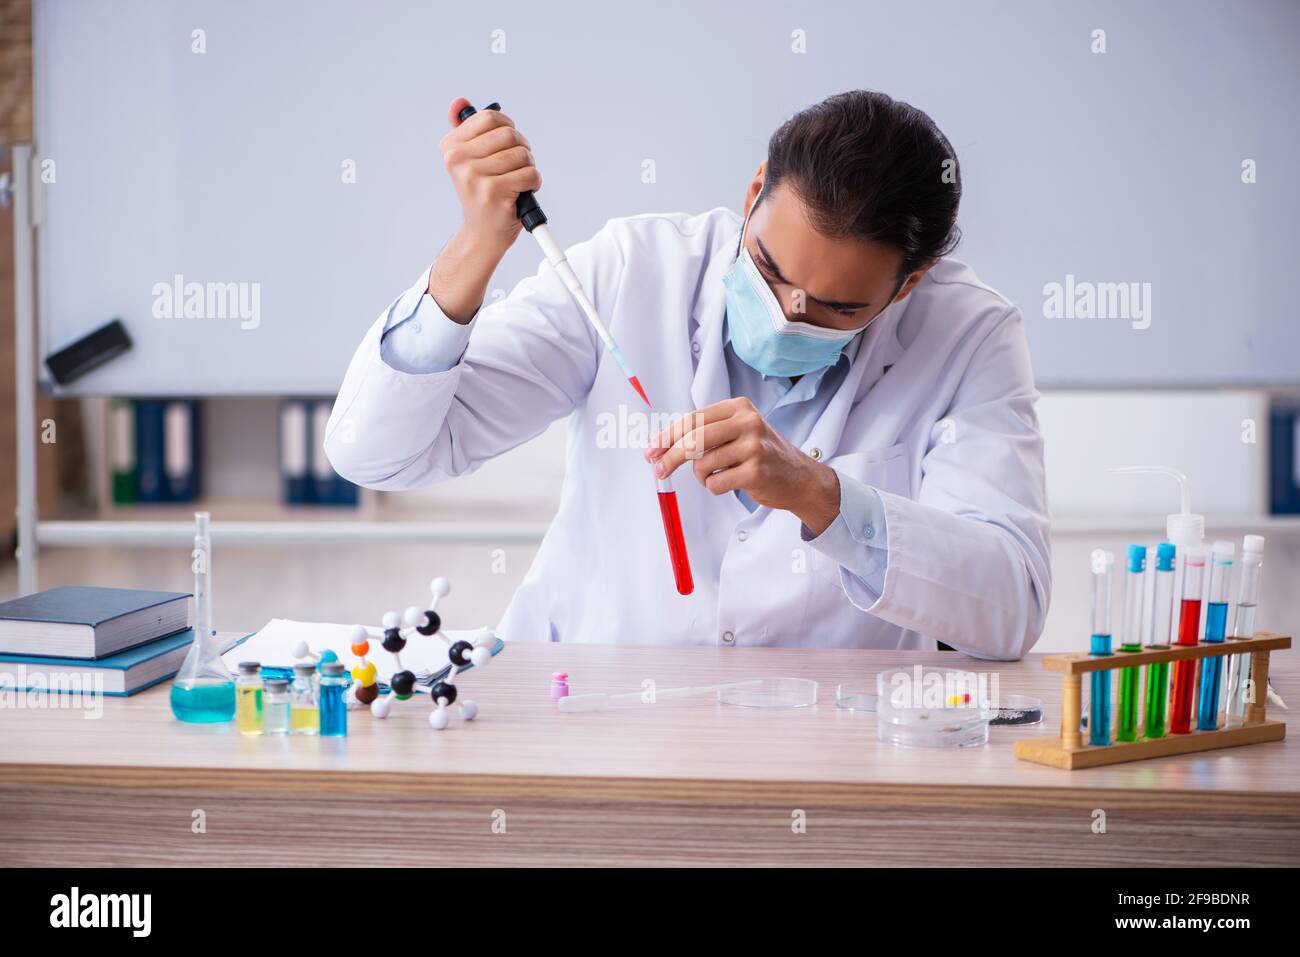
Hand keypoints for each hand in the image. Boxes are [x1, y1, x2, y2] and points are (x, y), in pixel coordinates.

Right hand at [428, 97, 542, 321]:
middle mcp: (457, 160)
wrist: (483, 234)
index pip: (491, 118)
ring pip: (522, 154)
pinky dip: (533, 183)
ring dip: (528, 168)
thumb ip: (466, 129)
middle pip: (510, 134)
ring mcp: (474, 176)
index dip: (508, 129)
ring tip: (516, 182)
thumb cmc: (482, 193)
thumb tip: (459, 102)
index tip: (505, 145)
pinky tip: (522, 193)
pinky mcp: (493, 193)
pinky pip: (529, 174)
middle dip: (521, 149)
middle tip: (514, 167)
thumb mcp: (470, 159)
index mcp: (450, 147)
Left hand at [645, 397, 841, 534]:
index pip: (693, 419)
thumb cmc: (761, 454)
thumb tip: (661, 447)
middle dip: (671, 457)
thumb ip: (704, 434)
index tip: (651, 450)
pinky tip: (731, 483)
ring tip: (719, 475)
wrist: (799, 477)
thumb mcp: (737, 432)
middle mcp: (747, 422)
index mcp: (738, 407)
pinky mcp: (756, 471)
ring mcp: (753, 446)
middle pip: (693, 440)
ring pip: (702, 464)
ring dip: (702, 476)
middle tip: (659, 470)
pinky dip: (715, 487)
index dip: (667, 436)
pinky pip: (716, 483)